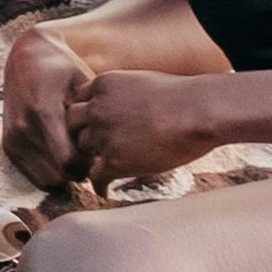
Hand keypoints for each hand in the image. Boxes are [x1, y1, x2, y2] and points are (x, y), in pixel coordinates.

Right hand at [0, 27, 97, 190]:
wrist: (26, 56)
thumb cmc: (63, 68)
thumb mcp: (83, 83)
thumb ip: (93, 115)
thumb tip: (111, 146)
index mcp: (42, 111)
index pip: (69, 160)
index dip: (90, 163)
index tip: (100, 149)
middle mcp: (22, 127)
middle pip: (60, 174)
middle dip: (80, 170)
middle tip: (91, 153)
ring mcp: (12, 138)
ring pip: (49, 180)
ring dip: (66, 173)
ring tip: (76, 152)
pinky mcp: (8, 145)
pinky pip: (36, 177)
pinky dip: (52, 172)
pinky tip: (62, 154)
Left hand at [70, 66, 223, 188]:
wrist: (198, 113)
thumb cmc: (183, 96)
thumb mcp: (141, 81)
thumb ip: (123, 94)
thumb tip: (125, 106)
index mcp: (103, 85)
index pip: (79, 99)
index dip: (86, 113)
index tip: (92, 124)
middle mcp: (96, 109)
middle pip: (72, 123)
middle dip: (81, 133)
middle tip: (89, 146)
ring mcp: (103, 135)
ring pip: (82, 149)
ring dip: (90, 158)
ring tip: (96, 168)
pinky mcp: (115, 161)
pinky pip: (95, 176)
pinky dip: (99, 185)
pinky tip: (104, 191)